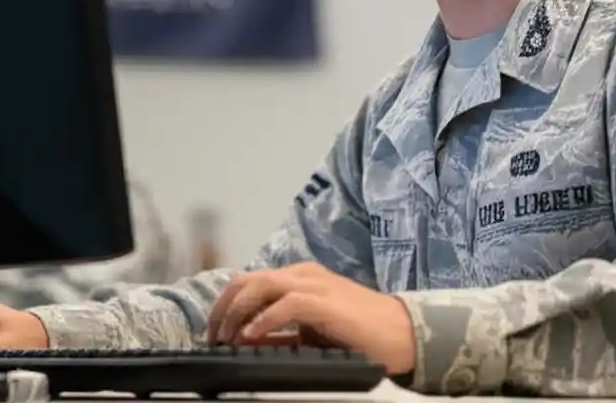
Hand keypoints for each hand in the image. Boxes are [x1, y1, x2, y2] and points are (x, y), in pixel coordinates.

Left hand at [206, 262, 415, 375]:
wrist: (402, 334)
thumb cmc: (360, 334)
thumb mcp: (310, 334)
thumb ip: (280, 335)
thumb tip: (246, 340)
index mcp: (299, 278)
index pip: (249, 282)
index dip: (225, 305)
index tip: (213, 332)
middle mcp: (303, 275)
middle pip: (247, 280)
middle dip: (223, 307)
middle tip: (213, 336)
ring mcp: (314, 285)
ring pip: (261, 286)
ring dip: (238, 312)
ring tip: (228, 337)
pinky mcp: (325, 301)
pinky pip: (287, 303)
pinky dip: (264, 319)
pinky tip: (253, 335)